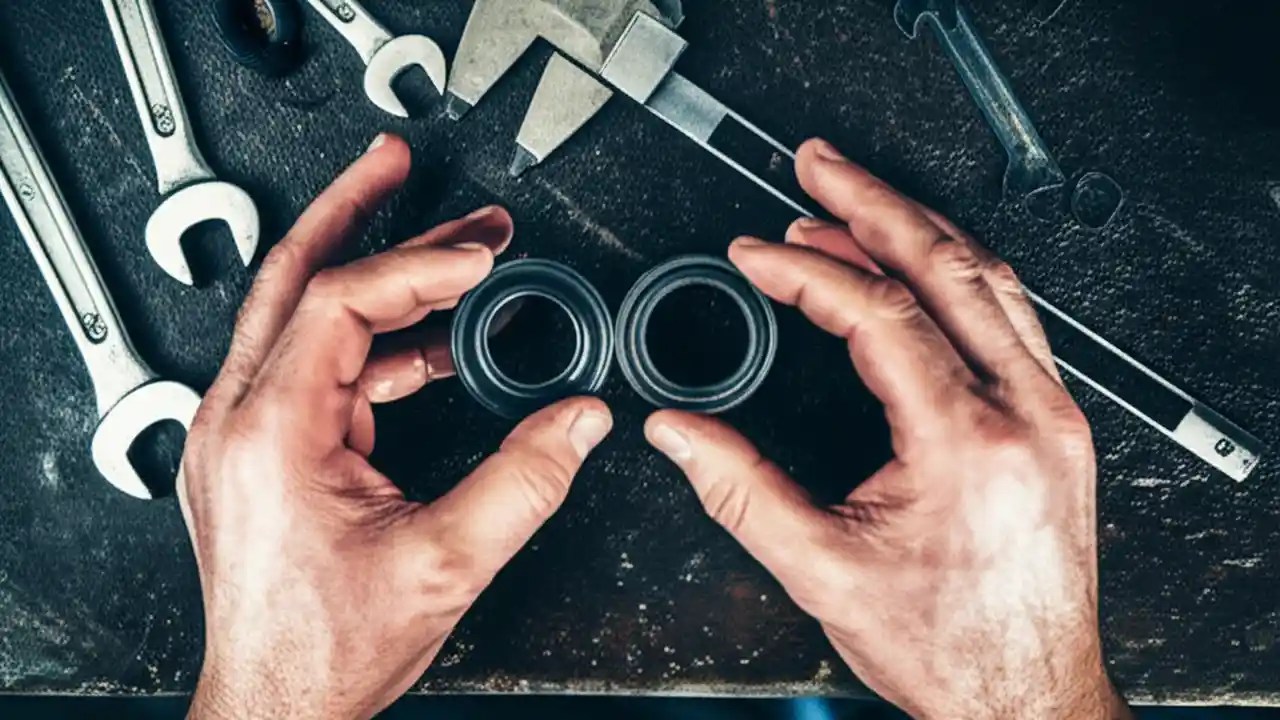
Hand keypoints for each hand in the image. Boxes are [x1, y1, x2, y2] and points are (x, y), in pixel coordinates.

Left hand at [180, 134, 612, 719]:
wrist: (273, 708)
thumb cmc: (320, 653)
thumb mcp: (444, 565)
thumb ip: (523, 483)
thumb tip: (581, 421)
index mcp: (270, 431)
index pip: (343, 300)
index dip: (420, 265)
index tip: (481, 252)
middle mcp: (240, 419)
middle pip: (295, 275)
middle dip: (356, 211)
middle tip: (399, 161)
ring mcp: (244, 434)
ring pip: (304, 316)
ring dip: (380, 282)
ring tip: (453, 256)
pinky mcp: (262, 453)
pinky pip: (319, 368)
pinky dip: (378, 345)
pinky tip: (438, 345)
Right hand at [645, 139, 1130, 719]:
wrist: (1030, 695)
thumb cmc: (951, 648)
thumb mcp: (823, 571)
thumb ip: (740, 488)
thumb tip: (676, 432)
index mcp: (964, 442)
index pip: (876, 314)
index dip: (804, 272)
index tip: (754, 254)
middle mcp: (1022, 413)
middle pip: (944, 267)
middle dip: (870, 204)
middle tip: (817, 166)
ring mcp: (1050, 412)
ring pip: (988, 279)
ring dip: (917, 228)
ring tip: (853, 200)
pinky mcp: (1057, 421)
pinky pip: (1011, 313)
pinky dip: (957, 271)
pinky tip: (923, 261)